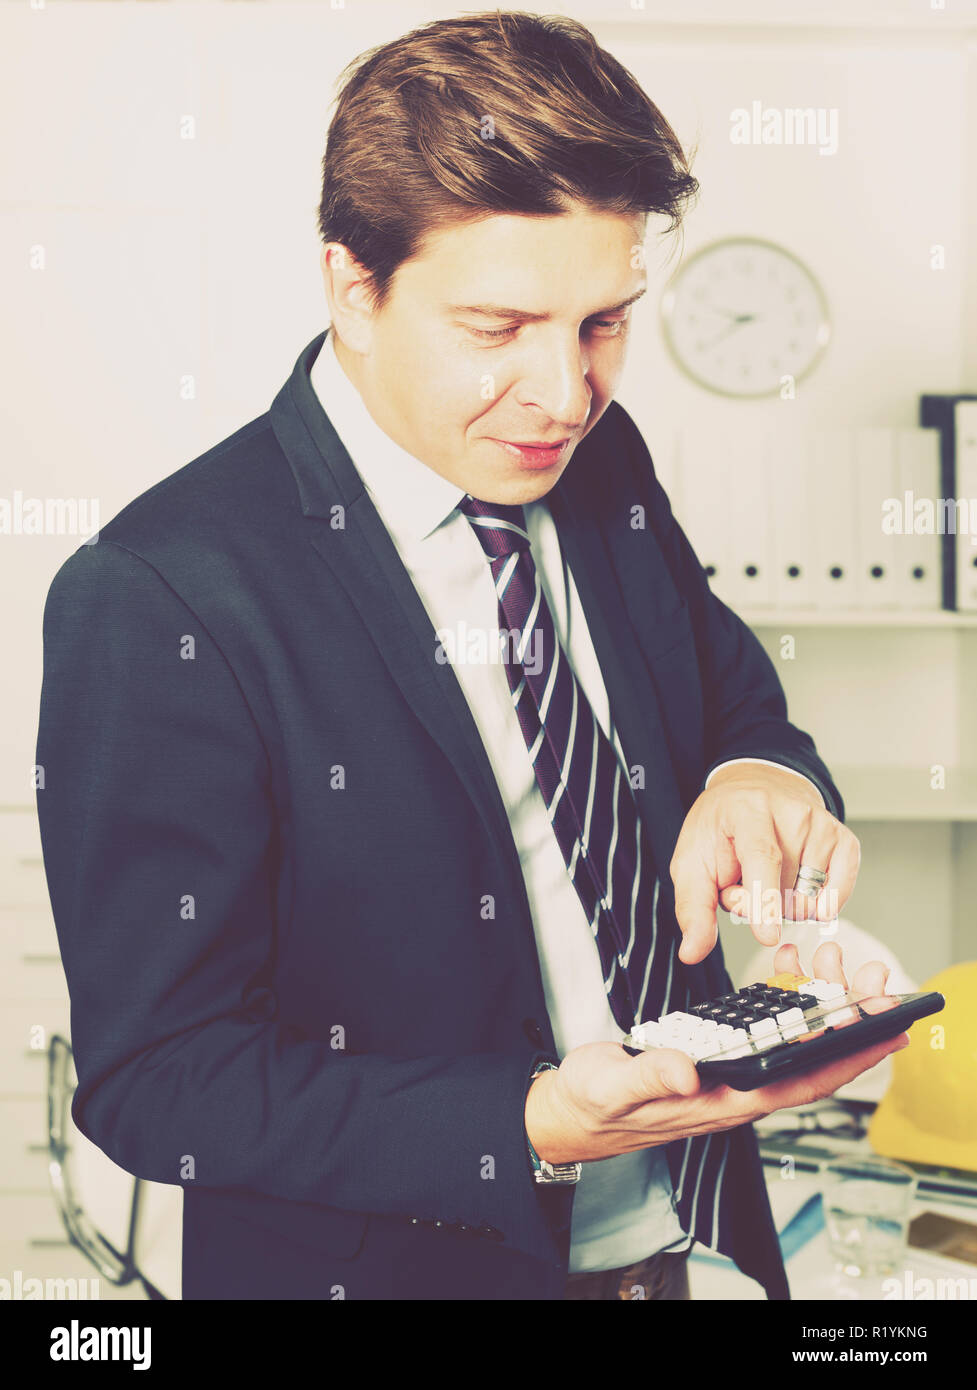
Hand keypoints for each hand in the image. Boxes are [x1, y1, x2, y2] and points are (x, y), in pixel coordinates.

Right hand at [525, 941, 903, 1166]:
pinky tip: (783, 969)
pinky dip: (777, 996)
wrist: (571, 1109)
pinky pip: (757, 1027)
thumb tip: (691, 1071)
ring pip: (786, 1038)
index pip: (802, 1084)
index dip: (848, 1060)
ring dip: (814, 1000)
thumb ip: (653, 1077)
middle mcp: (735, 1089)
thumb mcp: (617, 1088)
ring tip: (829, 958)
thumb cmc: (595, 1105)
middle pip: (807, 1057)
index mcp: (723, 1102)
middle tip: (871, 978)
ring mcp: (724, 1071)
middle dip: (844, 1018)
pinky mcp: (710, 1054)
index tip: (889, 1034)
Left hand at [669, 764, 859, 964]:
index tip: (767, 935)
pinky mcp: (844, 839)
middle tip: (745, 879)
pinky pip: (837, 896)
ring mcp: (822, 824)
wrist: (755, 790)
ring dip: (785, 903)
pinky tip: (795, 881)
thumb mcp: (692, 863)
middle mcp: (792, 811)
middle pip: (784, 890)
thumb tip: (691, 953)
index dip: (764, 899)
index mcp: (748, 809)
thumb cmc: (721, 829)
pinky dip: (815, 903)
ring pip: (810, 900)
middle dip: (760, 905)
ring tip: (768, 875)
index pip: (762, 857)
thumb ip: (693, 909)